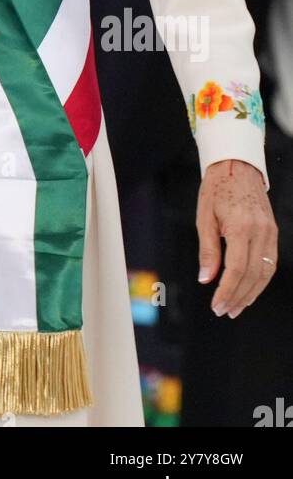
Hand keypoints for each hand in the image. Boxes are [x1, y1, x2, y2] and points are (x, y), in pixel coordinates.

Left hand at [196, 159, 276, 317]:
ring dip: (251, 294)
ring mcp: (270, 232)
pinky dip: (260, 280)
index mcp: (241, 227)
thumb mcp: (204, 217)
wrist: (237, 166)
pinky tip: (249, 289)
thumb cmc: (217, 189)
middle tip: (224, 311)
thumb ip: (207, 250)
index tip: (217, 305)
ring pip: (265, 273)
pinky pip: (270, 263)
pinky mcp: (273, 232)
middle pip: (252, 275)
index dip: (227, 291)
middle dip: (238, 297)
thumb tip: (206, 279)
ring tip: (236, 307)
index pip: (236, 270)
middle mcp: (260, 231)